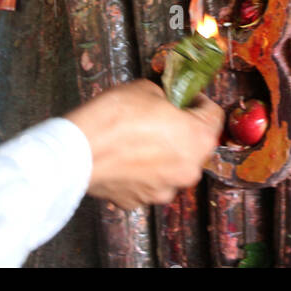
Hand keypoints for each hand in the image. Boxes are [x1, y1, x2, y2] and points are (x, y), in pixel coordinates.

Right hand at [63, 78, 223, 207]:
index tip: (187, 97)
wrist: (77, 151)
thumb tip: (166, 98)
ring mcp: (165, 190)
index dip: (199, 101)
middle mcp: (189, 170)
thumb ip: (166, 96)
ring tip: (139, 138)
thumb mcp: (146, 89)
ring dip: (163, 153)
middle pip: (195, 144)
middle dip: (182, 129)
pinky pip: (149, 182)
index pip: (214, 114)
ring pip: (172, 167)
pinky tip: (125, 157)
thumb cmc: (114, 117)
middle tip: (161, 116)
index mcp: (199, 139)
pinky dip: (142, 171)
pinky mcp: (141, 201)